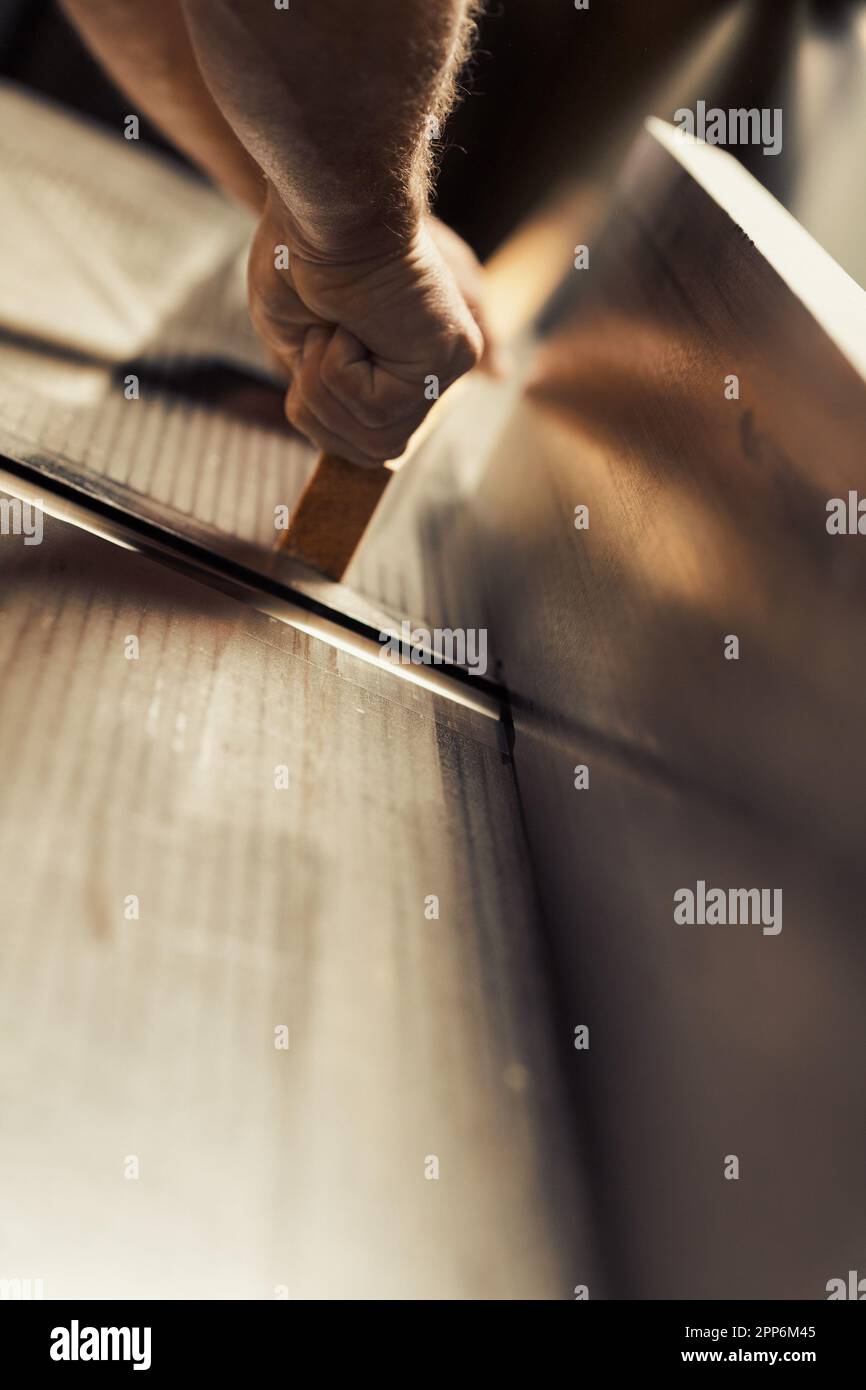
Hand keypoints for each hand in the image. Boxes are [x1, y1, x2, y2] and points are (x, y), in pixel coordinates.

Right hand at [247, 191, 496, 465]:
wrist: (317, 203)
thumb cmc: (299, 255)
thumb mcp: (301, 342)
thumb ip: (337, 393)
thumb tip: (407, 418)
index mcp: (400, 369)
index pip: (369, 441)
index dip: (323, 412)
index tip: (318, 344)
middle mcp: (432, 371)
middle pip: (372, 452)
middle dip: (320, 406)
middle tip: (318, 335)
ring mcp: (445, 365)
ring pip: (375, 442)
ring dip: (324, 387)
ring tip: (331, 328)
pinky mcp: (451, 356)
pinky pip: (379, 414)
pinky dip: (338, 372)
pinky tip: (348, 325)